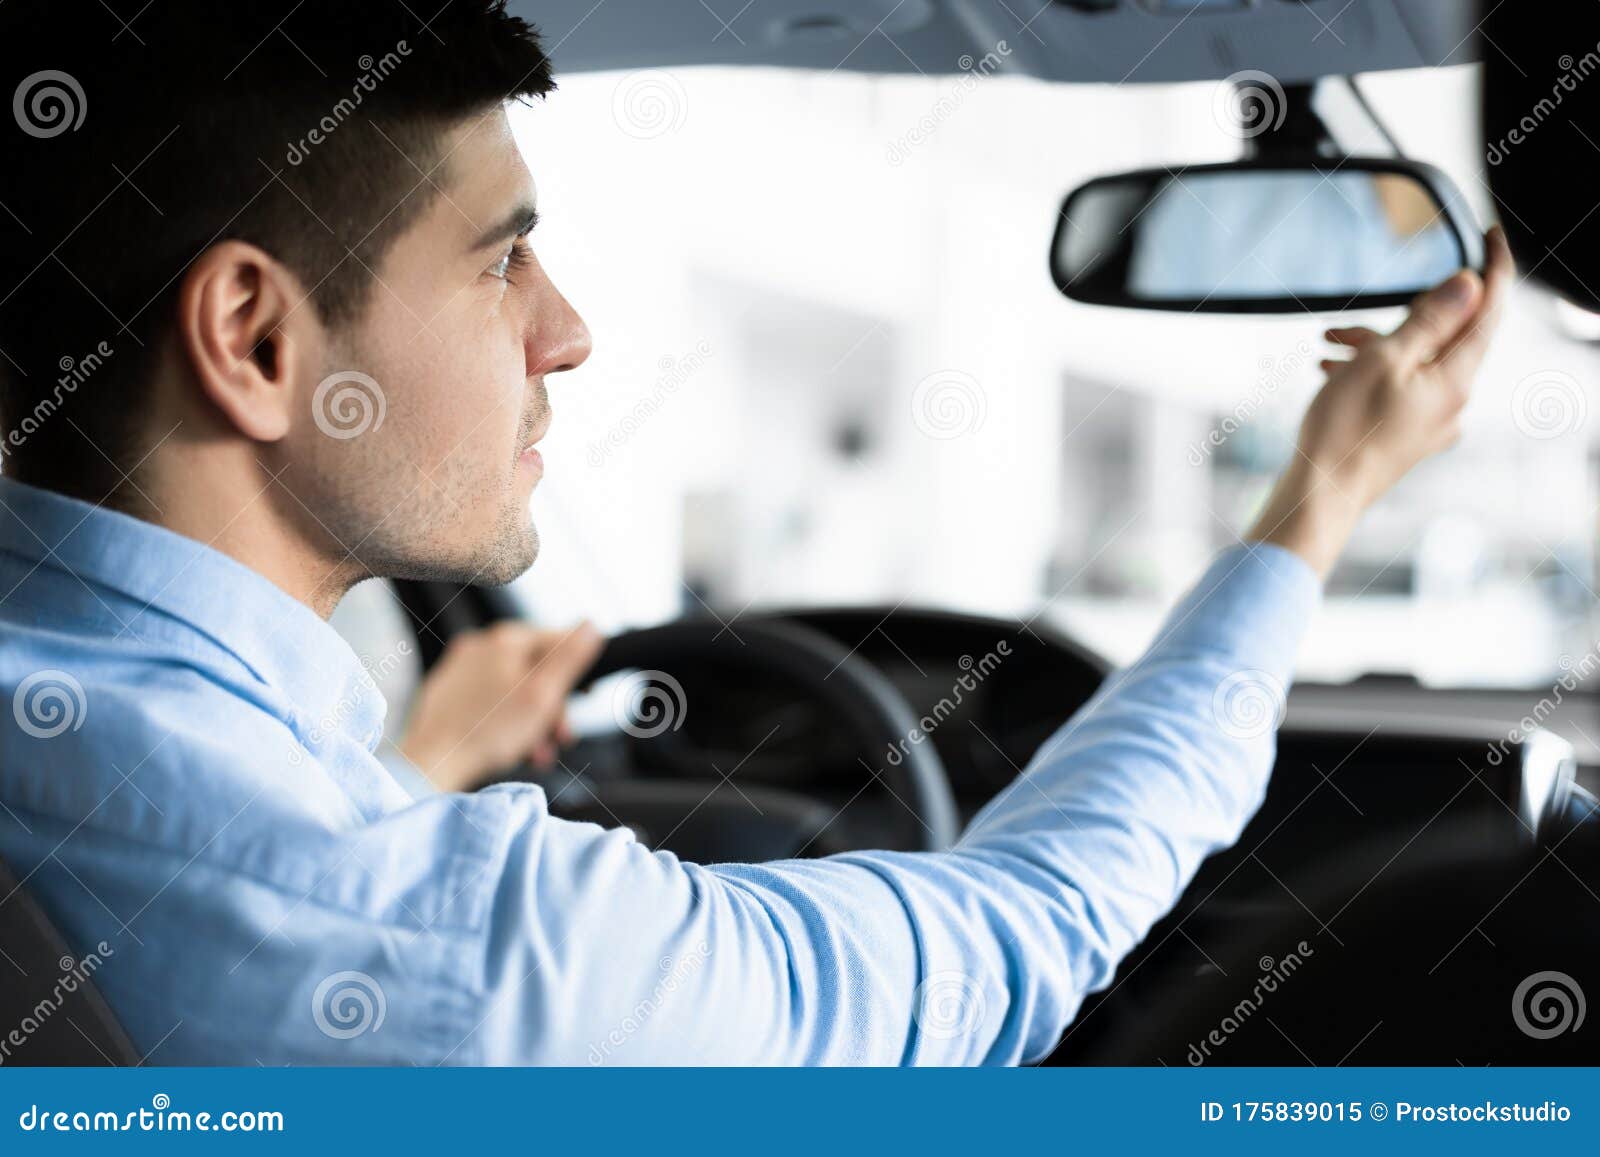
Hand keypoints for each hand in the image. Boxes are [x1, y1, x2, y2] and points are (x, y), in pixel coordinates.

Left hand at [397, 620, 603, 791]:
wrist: (433, 762)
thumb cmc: (486, 732)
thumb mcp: (543, 695)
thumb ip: (570, 658)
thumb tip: (590, 626)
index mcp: (504, 639)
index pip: (556, 640)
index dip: (576, 671)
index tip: (584, 695)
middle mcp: (479, 646)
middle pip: (534, 670)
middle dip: (551, 707)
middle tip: (558, 736)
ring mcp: (459, 670)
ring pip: (512, 689)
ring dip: (531, 720)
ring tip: (535, 750)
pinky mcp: (446, 694)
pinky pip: (488, 702)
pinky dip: (504, 722)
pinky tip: (510, 746)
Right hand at [1249, 226, 1513, 576]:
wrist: (1320, 495)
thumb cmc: (1345, 429)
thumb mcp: (1384, 359)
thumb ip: (1431, 319)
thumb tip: (1470, 285)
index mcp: (1456, 379)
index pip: (1489, 310)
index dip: (1493, 268)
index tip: (1491, 234)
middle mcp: (1453, 401)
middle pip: (1444, 336)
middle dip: (1398, 317)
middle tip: (1347, 325)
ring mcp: (1431, 421)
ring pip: (1415, 362)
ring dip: (1374, 346)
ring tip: (1326, 349)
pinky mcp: (1407, 434)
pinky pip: (1400, 387)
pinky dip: (1371, 372)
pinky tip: (1333, 373)